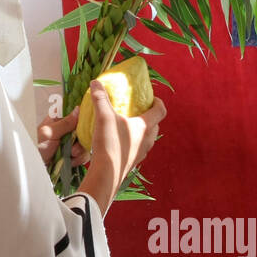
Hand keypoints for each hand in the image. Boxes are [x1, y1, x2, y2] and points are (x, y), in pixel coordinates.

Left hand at [35, 108, 87, 167]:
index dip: (84, 117)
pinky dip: (78, 159)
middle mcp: (67, 128)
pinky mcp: (74, 152)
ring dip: (79, 151)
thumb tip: (78, 109)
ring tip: (70, 155)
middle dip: (81, 140)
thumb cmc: (38, 146)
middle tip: (73, 148)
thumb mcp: (49, 132)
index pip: (76, 112)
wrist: (36, 165)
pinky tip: (70, 160)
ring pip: (85, 142)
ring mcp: (72, 140)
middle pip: (84, 129)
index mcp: (60, 119)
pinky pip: (84, 154)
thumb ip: (65, 122)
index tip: (85, 125)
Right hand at [82, 81, 165, 202]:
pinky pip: (139, 148)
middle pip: (156, 125)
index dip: (158, 102)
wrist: (107, 174)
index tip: (152, 98)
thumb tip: (95, 82)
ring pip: (148, 138)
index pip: (161, 110)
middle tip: (138, 110)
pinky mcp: (133, 162)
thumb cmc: (110, 143)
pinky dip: (134, 142)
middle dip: (150, 116)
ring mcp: (141, 152)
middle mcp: (147, 139)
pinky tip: (120, 140)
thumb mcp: (103, 117)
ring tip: (128, 125)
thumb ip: (100, 99)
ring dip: (142, 130)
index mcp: (145, 126)